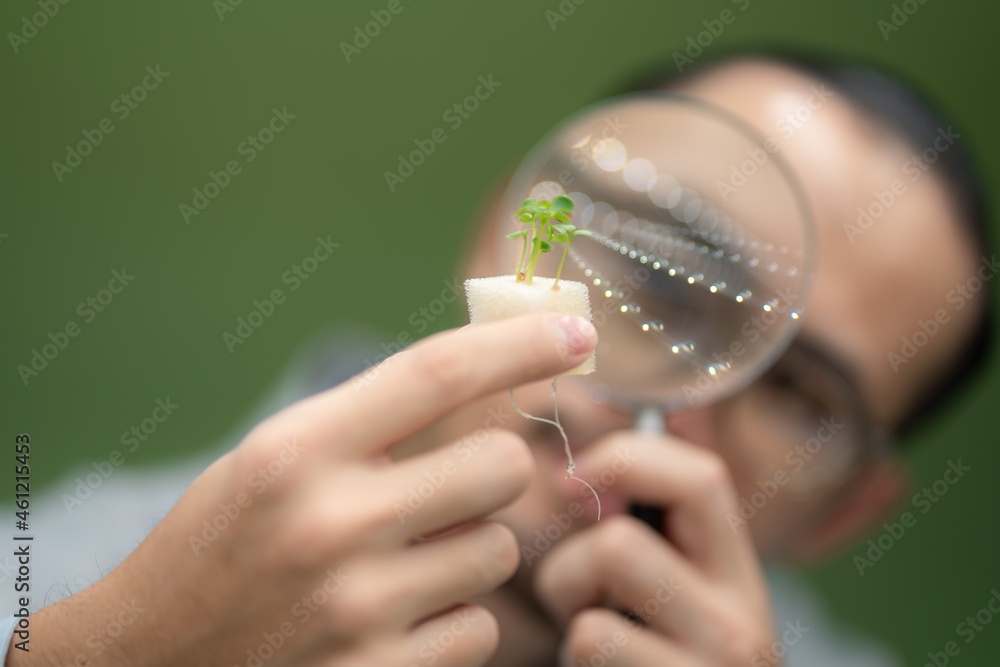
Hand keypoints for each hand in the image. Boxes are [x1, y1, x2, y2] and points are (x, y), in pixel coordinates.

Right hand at [10, 312, 597, 666]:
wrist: (151, 659)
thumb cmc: (223, 542)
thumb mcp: (277, 457)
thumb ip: (374, 420)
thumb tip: (491, 371)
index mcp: (297, 451)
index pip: (438, 373)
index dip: (520, 343)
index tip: (576, 328)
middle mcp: (331, 525)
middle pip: (500, 464)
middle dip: (493, 466)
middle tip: (453, 481)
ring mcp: (358, 611)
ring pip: (499, 550)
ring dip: (470, 548)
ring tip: (402, 559)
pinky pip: (478, 626)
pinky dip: (453, 616)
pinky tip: (396, 617)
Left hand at [535, 432, 778, 665]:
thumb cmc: (665, 659)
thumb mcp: (677, 592)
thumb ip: (648, 532)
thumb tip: (584, 474)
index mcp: (740, 576)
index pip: (703, 477)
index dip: (626, 458)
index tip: (576, 480)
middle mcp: (740, 626)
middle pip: (619, 547)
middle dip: (573, 567)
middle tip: (580, 600)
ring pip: (591, 620)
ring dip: (569, 624)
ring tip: (592, 646)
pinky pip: (590, 651)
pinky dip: (575, 664)